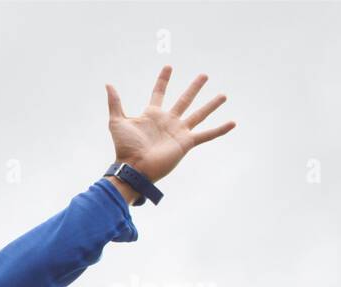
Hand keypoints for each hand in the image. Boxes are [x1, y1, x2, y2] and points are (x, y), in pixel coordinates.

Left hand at [105, 66, 235, 185]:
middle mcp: (168, 121)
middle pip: (184, 99)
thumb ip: (115, 102)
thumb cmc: (124, 147)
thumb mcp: (117, 121)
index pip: (160, 92)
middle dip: (194, 87)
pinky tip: (233, 122)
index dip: (164, 80)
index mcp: (152, 114)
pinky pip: (207, 135)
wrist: (134, 167)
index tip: (169, 66)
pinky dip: (220, 129)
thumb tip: (108, 84)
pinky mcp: (186, 142)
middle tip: (204, 75)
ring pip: (199, 114)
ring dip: (211, 104)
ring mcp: (178, 131)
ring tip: (223, 95)